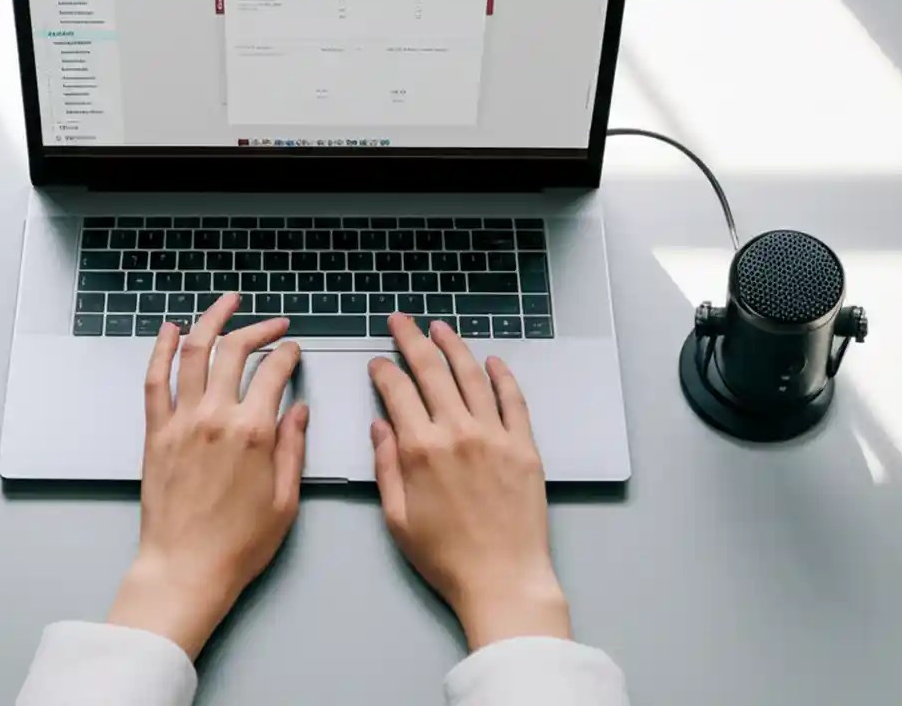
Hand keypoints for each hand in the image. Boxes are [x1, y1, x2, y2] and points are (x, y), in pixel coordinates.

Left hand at [108, 294, 307, 658]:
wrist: (185, 568)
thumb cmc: (239, 544)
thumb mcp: (286, 499)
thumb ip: (293, 447)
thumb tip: (299, 410)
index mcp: (254, 433)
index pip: (274, 372)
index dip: (288, 354)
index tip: (294, 351)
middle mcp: (216, 417)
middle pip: (236, 351)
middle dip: (259, 329)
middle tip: (274, 324)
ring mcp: (181, 421)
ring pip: (193, 352)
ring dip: (211, 320)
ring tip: (226, 303)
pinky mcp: (156, 433)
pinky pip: (155, 380)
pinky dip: (161, 349)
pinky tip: (170, 331)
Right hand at [369, 314, 569, 650]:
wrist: (503, 580)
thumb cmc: (446, 557)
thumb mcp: (397, 517)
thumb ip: (386, 467)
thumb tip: (380, 427)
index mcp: (420, 450)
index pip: (396, 392)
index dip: (383, 372)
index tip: (376, 362)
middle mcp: (458, 433)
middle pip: (431, 371)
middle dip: (412, 341)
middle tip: (401, 321)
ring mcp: (495, 436)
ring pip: (472, 376)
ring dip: (454, 346)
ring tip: (441, 327)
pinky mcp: (524, 447)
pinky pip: (513, 400)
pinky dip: (502, 376)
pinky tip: (492, 361)